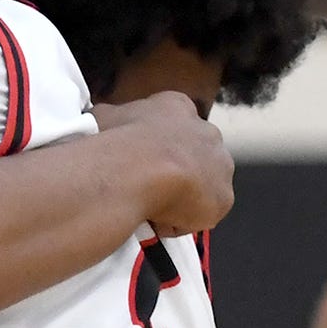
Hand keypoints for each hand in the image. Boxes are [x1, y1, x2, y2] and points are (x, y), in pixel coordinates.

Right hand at [88, 92, 233, 235]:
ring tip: (152, 207)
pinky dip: (181, 221)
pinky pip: (200, 215)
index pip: (172, 127)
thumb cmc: (117, 140)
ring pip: (200, 186)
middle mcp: (207, 131)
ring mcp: (220, 165)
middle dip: (175, 171)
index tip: (140, 163)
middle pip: (193, 156)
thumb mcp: (102, 119)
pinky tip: (160, 218)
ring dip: (180, 197)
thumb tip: (104, 125)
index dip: (156, 147)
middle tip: (147, 188)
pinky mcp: (224, 197)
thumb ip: (113, 123)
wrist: (138, 168)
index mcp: (177, 106)